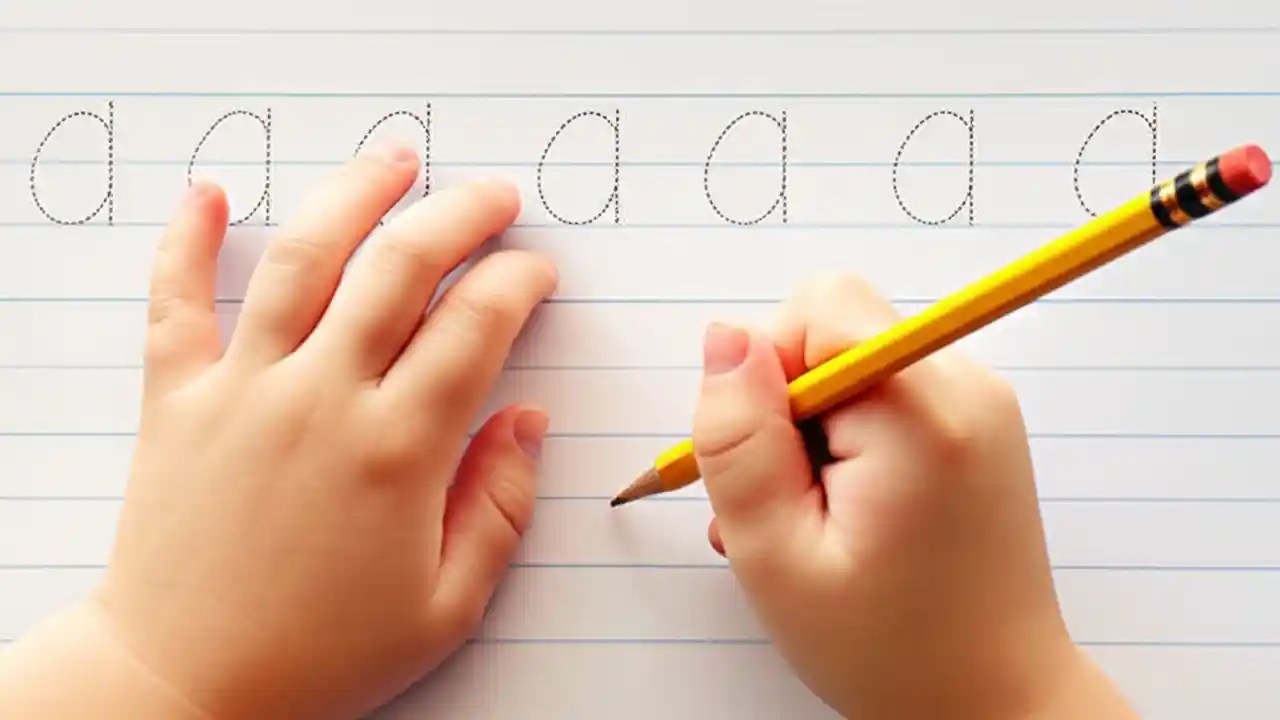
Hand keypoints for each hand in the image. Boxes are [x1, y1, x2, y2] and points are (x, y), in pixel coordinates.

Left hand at [0, 144, 556, 718]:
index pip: (475, 327)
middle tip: (493, 195)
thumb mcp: (446, 605)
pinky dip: (186, 240)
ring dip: (356, 194)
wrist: (185, 686)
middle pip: (401, 267)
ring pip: (303, 258)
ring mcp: (243, 390)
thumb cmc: (319, 656)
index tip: (536, 271)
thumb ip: (500, 505)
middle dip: (460, 215)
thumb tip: (527, 422)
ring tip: (395, 158)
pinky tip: (211, 193)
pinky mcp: (176, 400)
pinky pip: (175, 301)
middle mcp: (321, 399)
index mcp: (397, 450)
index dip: (518, 282)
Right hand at [692, 275, 1138, 719]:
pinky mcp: (973, 424)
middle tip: (787, 503)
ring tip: (811, 522)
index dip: (769, 372)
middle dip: (785, 407)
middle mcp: (965, 386)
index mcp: (924, 413)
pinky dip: (844, 442)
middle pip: (833, 331)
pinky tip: (840, 511)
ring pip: (848, 367)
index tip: (772, 458)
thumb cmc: (893, 651)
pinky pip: (882, 395)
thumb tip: (724, 338)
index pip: (820, 307)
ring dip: (810, 433)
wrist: (996, 703)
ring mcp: (977, 403)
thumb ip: (738, 440)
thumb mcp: (777, 556)